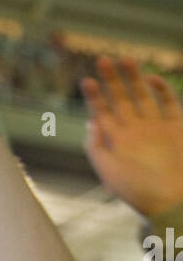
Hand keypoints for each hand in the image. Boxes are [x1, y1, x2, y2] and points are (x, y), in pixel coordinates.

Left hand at [80, 57, 182, 216]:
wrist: (172, 201)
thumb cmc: (138, 191)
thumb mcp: (108, 172)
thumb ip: (96, 147)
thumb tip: (91, 121)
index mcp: (116, 142)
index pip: (101, 112)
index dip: (94, 96)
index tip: (87, 81)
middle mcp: (135, 131)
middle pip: (120, 99)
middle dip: (112, 80)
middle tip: (102, 58)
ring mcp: (155, 127)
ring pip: (143, 95)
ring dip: (134, 77)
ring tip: (124, 58)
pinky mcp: (176, 126)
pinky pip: (168, 102)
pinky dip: (161, 89)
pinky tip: (150, 79)